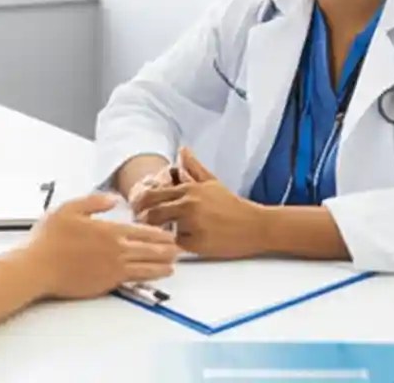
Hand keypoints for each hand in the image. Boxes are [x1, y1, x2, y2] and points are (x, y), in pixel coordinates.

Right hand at [24, 194, 179, 298]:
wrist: (37, 267)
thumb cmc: (48, 239)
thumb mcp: (69, 208)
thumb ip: (94, 202)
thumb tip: (113, 200)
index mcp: (108, 230)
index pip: (141, 231)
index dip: (158, 233)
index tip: (170, 234)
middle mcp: (115, 250)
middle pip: (149, 249)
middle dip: (166, 249)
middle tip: (179, 250)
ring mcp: (111, 269)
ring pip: (145, 267)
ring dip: (161, 265)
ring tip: (173, 266)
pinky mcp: (105, 284)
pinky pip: (132, 280)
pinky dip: (147, 278)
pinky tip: (152, 277)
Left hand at [134, 147, 265, 258]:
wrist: (255, 225)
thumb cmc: (232, 205)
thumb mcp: (211, 182)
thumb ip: (194, 167)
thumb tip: (182, 150)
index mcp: (189, 190)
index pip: (152, 195)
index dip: (141, 204)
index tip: (138, 210)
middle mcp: (188, 205)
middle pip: (152, 213)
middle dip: (143, 220)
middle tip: (143, 225)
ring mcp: (192, 225)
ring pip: (161, 229)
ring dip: (158, 232)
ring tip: (160, 234)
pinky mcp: (197, 244)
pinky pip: (177, 245)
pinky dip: (178, 244)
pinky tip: (183, 243)